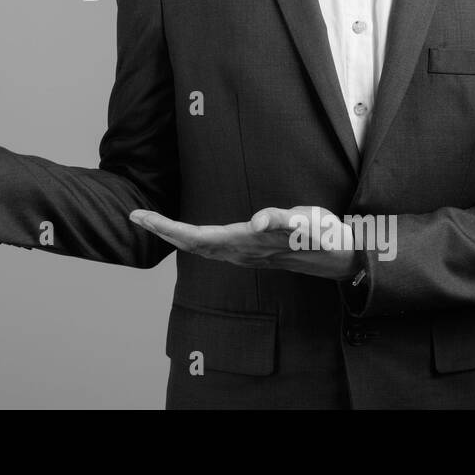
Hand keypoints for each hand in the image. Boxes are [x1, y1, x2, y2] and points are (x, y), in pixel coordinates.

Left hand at [128, 205, 360, 279]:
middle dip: (162, 230)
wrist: (340, 258)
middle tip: (134, 216)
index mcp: (246, 242)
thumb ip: (285, 221)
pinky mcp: (248, 251)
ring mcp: (243, 254)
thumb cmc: (323, 236)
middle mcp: (239, 251)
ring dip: (173, 235)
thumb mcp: (309, 224)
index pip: (196, 235)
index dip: (167, 227)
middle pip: (190, 243)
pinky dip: (190, 238)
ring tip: (151, 222)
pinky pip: (210, 246)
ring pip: (199, 246)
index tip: (142, 216)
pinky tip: (184, 234)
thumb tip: (262, 221)